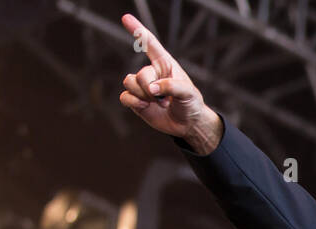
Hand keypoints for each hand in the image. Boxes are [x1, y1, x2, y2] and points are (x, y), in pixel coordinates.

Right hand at [117, 13, 216, 147]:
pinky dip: (134, 103)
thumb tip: (152, 89)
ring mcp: (143, 86)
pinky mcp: (136, 99)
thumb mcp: (188, 94)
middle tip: (166, 100)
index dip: (138, 31)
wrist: (188, 124)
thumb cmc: (191, 104)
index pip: (150, 44)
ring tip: (161, 104)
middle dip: (151, 90)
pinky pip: (124, 96)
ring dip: (144, 96)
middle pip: (140, 75)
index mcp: (165, 65)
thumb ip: (172, 87)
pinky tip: (146, 107)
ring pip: (129, 82)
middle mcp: (152, 72)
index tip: (126, 18)